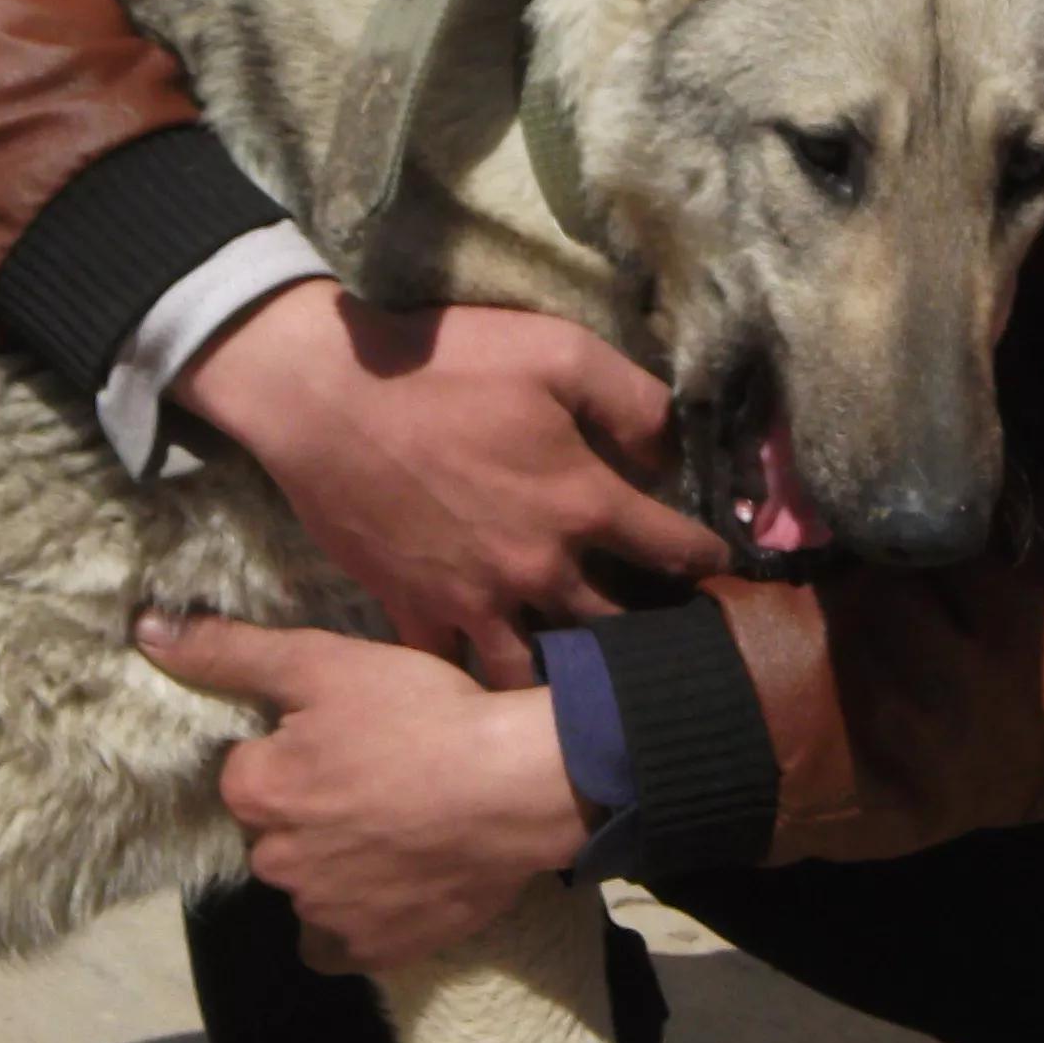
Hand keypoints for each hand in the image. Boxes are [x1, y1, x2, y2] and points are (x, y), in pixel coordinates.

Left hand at [136, 610, 593, 970]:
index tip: (346, 739)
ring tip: (397, 830)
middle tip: (376, 781)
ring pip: (307, 886)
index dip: (295, 752)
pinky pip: (337, 944)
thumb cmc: (421, 716)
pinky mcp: (370, 950)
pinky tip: (386, 890)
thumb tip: (144, 632)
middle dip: (309, 812)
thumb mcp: (325, 662)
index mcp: (256, 791)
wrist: (516, 789)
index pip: (249, 772)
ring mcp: (322, 912)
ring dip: (333, 865)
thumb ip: (232, 652)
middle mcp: (274, 861)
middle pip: (276, 833)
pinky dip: (351, 923)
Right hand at [173, 279, 727, 684]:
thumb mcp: (558, 351)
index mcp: (583, 502)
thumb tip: (671, 449)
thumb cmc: (444, 367)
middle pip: (615, 624)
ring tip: (589, 682)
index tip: (718, 567)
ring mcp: (474, 599)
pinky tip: (494, 691)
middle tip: (664, 639)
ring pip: (540, 668)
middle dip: (648, 633)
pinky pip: (454, 670)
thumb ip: (633, 399)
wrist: (324, 395)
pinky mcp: (414, 610)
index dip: (705, 557)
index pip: (672, 548)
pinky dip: (475, 685)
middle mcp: (538, 567)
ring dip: (568, 676)